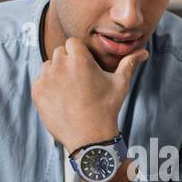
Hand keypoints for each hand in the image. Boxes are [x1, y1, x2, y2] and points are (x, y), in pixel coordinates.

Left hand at [31, 37, 147, 150]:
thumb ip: (129, 63)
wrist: (90, 138)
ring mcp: (46, 79)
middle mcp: (60, 65)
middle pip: (59, 53)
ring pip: (48, 67)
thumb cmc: (107, 108)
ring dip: (56, 74)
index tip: (84, 67)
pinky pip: (39, 82)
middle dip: (67, 62)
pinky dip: (47, 88)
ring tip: (69, 92)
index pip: (72, 43)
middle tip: (78, 81)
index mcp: (80, 58)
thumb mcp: (120, 84)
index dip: (78, 54)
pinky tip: (61, 100)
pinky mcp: (37, 92)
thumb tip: (144, 52)